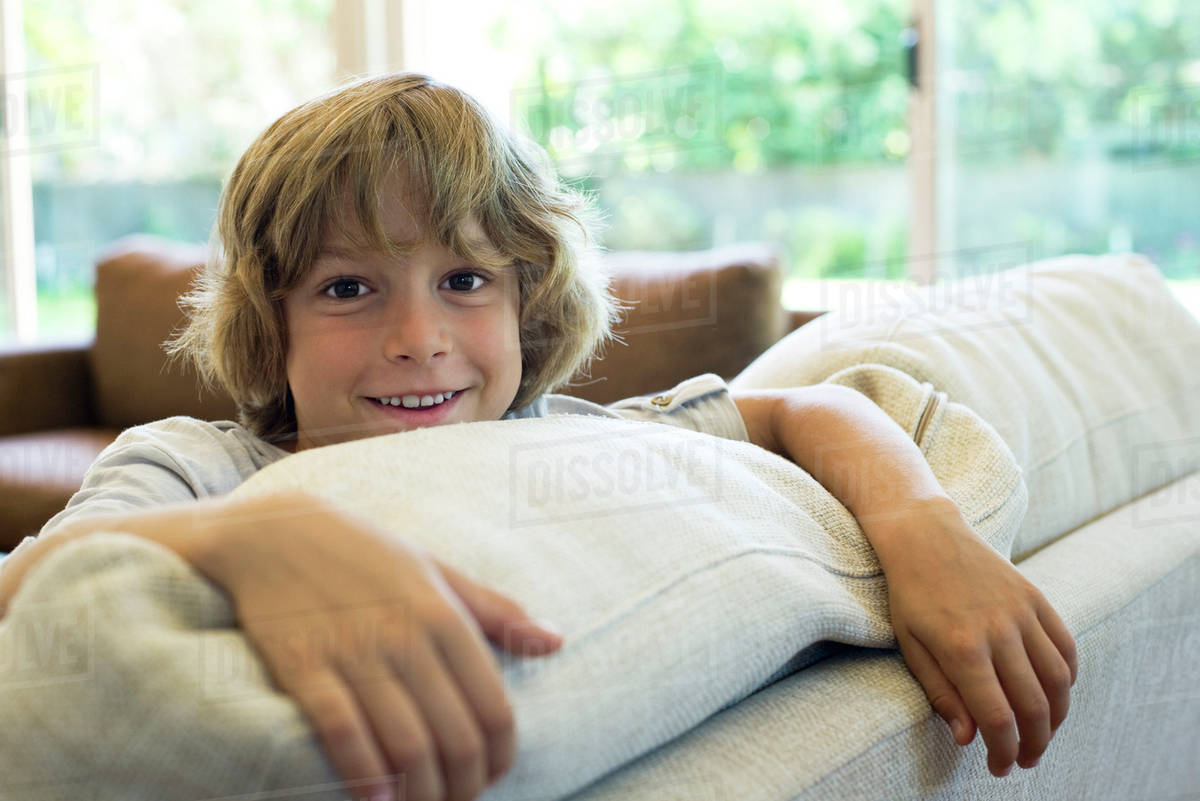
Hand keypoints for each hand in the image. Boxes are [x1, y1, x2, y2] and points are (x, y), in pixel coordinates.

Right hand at [200, 493, 562, 800]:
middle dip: (462, 789)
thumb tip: (556, 642)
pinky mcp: (304, 666)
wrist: (273, 534)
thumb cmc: (365, 555)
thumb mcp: (438, 571)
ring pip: (406, 746)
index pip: (494, 710)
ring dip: (420, 796)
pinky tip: (376, 800)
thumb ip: (497, 611)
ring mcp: (355, 653)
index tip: (489, 779)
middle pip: (456, 739)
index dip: (499, 760)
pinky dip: (363, 776)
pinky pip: (343, 733)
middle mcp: (408, 636)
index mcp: (445, 615)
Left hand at [877, 499, 1076, 777]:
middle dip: (1034, 744)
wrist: (925, 535)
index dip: (1003, 752)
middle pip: (1035, 706)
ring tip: (1041, 734)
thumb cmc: (910, 594)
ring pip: (1059, 681)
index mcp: (962, 648)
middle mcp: (998, 631)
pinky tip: (1053, 694)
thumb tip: (970, 738)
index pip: (998, 719)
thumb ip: (941, 694)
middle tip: (1024, 760)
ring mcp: (1022, 612)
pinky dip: (1067, 679)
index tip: (998, 767)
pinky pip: (1065, 647)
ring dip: (1056, 717)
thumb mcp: (911, 647)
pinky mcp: (1036, 597)